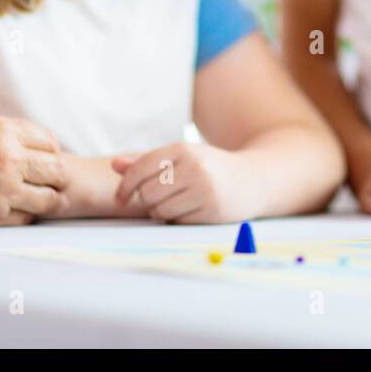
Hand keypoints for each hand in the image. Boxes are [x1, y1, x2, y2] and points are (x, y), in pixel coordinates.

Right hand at [0, 109, 68, 228]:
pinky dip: (26, 215)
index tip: (42, 157)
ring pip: (49, 197)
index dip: (48, 150)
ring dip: (47, 198)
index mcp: (1, 130)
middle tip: (48, 181)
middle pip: (58, 169)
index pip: (49, 141)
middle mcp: (10, 158)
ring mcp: (3, 189)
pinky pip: (26, 218)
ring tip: (39, 199)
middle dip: (55, 174)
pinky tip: (17, 211)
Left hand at [111, 142, 258, 223]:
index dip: (124, 186)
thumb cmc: (212, 168)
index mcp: (184, 149)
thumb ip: (147, 162)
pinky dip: (178, 220)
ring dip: (161, 212)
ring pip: (160, 211)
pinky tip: (191, 210)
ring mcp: (205, 190)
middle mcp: (194, 167)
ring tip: (176, 204)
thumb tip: (115, 165)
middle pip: (147, 193)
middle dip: (147, 201)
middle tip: (157, 200)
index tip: (120, 198)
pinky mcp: (212, 210)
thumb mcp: (183, 158)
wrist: (255, 180)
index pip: (140, 168)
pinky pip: (178, 222)